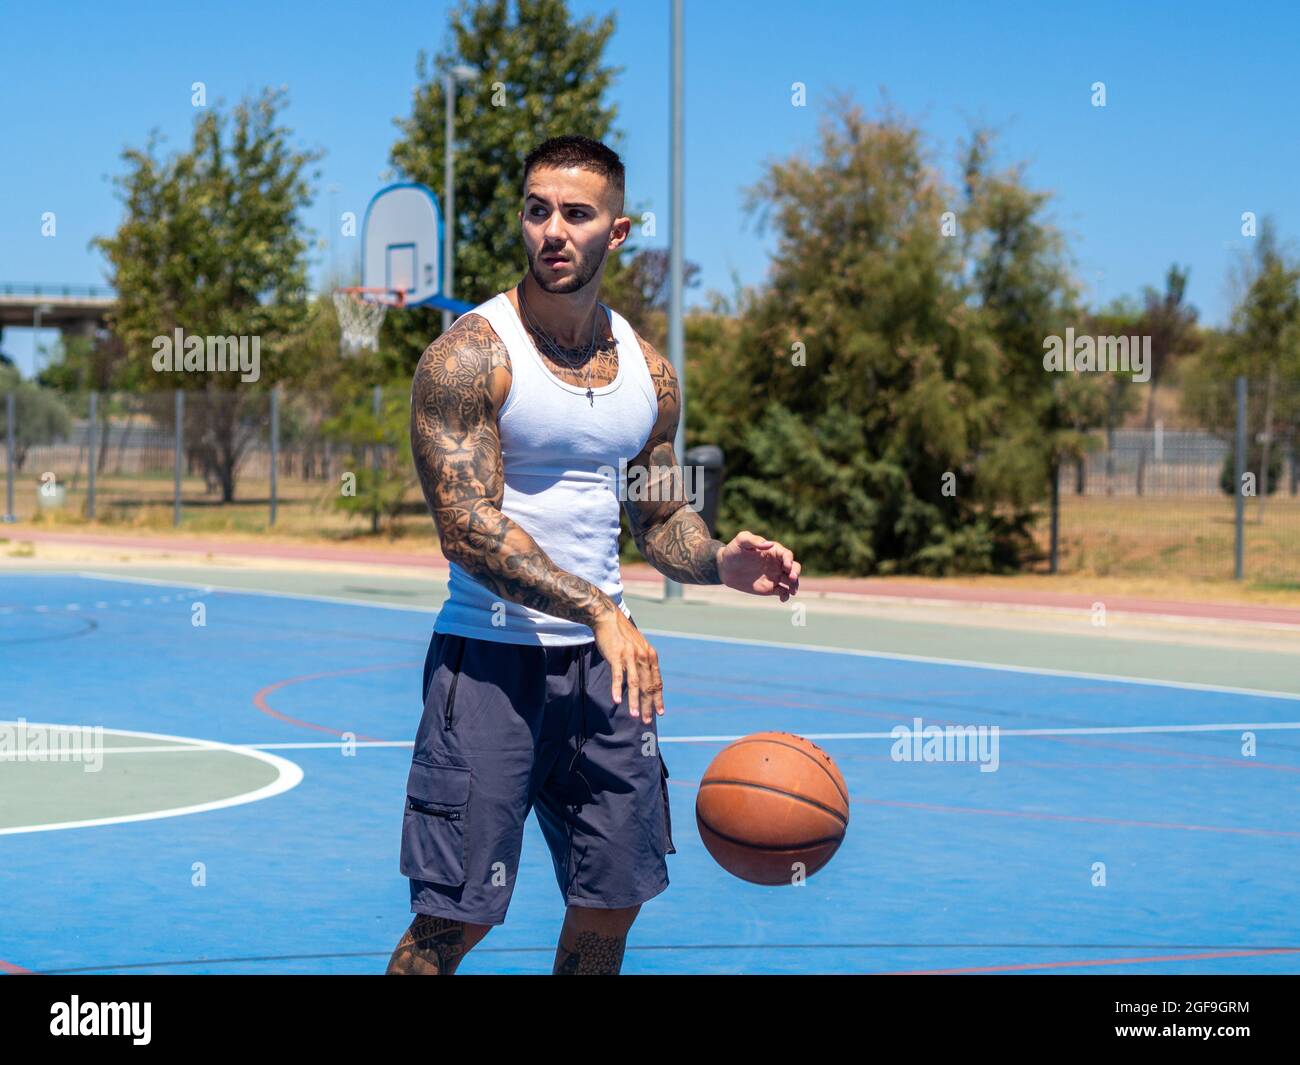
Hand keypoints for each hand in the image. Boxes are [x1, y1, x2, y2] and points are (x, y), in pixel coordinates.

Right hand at [591, 608, 664, 723]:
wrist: (608, 618)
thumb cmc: (622, 635)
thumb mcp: (638, 647)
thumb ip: (643, 662)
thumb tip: (645, 679)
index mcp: (650, 656)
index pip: (657, 682)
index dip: (658, 698)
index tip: (660, 712)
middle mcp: (643, 656)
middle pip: (648, 686)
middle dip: (649, 705)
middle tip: (648, 721)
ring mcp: (630, 656)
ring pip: (635, 683)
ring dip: (635, 701)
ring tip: (636, 716)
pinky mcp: (616, 655)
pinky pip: (618, 675)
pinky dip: (617, 689)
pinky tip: (617, 701)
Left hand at [717, 531, 800, 600]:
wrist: (725, 567)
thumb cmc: (734, 550)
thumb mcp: (742, 541)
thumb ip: (755, 540)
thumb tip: (770, 544)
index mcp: (773, 551)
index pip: (786, 555)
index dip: (789, 560)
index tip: (786, 566)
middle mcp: (777, 564)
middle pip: (793, 567)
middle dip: (795, 572)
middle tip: (791, 578)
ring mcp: (775, 576)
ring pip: (791, 581)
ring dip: (794, 585)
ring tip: (792, 591)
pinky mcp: (770, 588)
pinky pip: (782, 592)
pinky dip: (786, 596)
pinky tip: (783, 598)